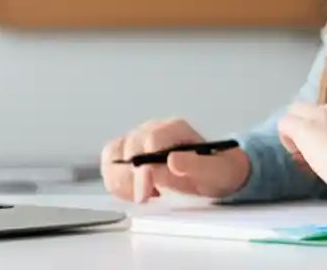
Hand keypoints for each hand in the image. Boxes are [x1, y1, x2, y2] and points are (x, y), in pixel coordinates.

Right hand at [100, 118, 250, 202]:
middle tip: (147, 197)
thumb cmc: (216, 171)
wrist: (214, 174)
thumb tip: (171, 160)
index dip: (145, 167)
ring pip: (112, 155)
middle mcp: (152, 129)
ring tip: (142, 195)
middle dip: (133, 178)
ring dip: (121, 181)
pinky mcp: (127, 154)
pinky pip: (109, 166)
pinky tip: (134, 193)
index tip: (147, 192)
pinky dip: (116, 183)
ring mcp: (138, 140)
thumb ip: (196, 165)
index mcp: (175, 129)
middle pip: (128, 147)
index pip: (150, 139)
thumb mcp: (216, 171)